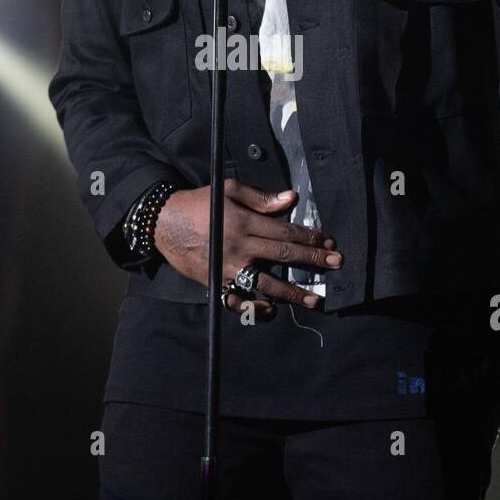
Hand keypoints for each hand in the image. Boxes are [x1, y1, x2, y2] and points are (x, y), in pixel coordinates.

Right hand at [154, 179, 343, 318]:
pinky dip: (253, 308)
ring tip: (314, 300)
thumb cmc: (198, 203)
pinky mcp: (216, 282)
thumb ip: (261, 198)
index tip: (328, 241)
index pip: (286, 231)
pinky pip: (237, 301)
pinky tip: (271, 310)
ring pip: (267, 283)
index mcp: (245, 222)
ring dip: (293, 293)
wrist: (163, 222)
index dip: (310, 236)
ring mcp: (229, 267)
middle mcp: (240, 247)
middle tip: (336, 264)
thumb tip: (291, 199)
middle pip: (284, 255)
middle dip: (313, 260)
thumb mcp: (229, 190)